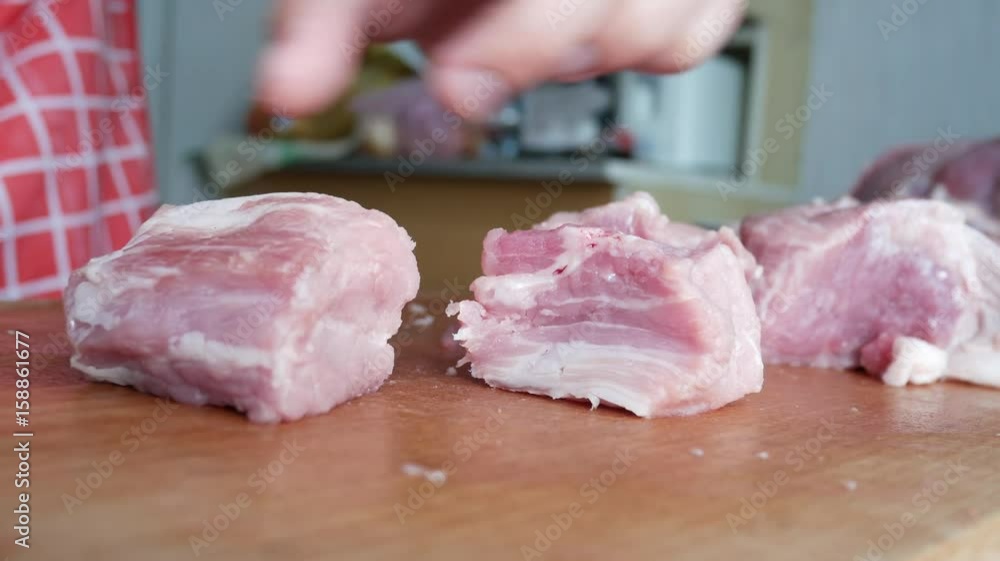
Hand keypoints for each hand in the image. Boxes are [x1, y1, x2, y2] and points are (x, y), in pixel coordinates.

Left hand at [257, 0, 744, 117]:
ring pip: (668, 27)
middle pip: (626, 11)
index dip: (523, 39)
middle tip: (477, 70)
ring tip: (529, 34)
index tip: (457, 82)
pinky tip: (585, 34)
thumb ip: (321, 27)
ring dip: (592, 56)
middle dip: (544, 52)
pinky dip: (651, 49)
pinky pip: (703, 29)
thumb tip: (285, 92)